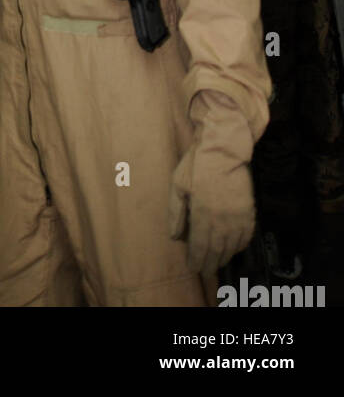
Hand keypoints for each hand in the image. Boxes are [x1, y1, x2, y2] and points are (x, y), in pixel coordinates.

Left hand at [169, 146, 255, 273]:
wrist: (223, 151)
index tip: (193, 267)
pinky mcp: (249, 212)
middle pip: (216, 250)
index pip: (199, 246)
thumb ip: (175, 213)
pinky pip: (245, 237)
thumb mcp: (178, 186)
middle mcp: (221, 221)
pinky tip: (234, 249)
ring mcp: (237, 218)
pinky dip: (239, 246)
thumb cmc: (196, 166)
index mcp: (201, 214)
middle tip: (205, 272)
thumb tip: (174, 237)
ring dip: (224, 257)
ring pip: (231, 246)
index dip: (196, 259)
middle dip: (210, 263)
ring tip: (218, 263)